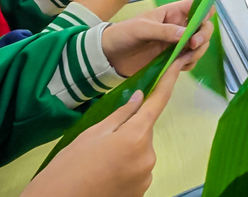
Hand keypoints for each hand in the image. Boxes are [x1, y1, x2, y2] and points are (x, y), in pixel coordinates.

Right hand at [23, 64, 180, 196]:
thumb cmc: (69, 167)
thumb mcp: (92, 134)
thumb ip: (120, 114)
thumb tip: (140, 97)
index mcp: (136, 137)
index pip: (158, 102)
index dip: (169, 80)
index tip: (177, 64)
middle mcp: (148, 156)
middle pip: (145, 131)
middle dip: (130, 129)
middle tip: (104, 139)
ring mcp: (147, 176)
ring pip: (142, 151)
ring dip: (128, 150)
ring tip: (101, 160)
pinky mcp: (143, 192)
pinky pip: (139, 169)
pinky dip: (127, 166)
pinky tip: (107, 173)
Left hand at [101, 0, 213, 75]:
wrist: (108, 56)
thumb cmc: (122, 34)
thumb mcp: (141, 28)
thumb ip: (164, 31)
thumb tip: (187, 34)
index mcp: (172, 13)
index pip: (196, 5)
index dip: (205, 9)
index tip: (204, 21)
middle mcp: (178, 27)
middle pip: (203, 27)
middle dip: (203, 35)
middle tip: (193, 44)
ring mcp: (176, 44)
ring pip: (199, 45)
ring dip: (198, 51)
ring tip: (184, 58)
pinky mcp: (172, 59)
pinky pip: (189, 61)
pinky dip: (189, 63)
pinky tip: (179, 66)